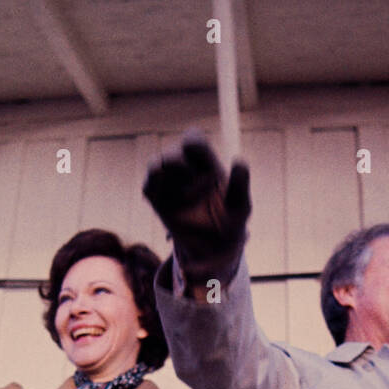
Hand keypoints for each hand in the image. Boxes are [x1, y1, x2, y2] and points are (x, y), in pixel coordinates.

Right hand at [143, 133, 250, 284]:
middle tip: (193, 188)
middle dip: (180, 165)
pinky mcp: (155, 198)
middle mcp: (184, 168)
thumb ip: (241, 185)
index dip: (194, 145)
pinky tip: (172, 207)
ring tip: (185, 199)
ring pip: (156, 164)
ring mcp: (167, 182)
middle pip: (173, 151)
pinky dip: (157, 192)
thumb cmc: (230, 223)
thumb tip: (239, 162)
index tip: (203, 166)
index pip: (193, 138)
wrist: (213, 250)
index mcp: (205, 163)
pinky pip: (148, 187)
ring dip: (168, 178)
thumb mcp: (241, 207)